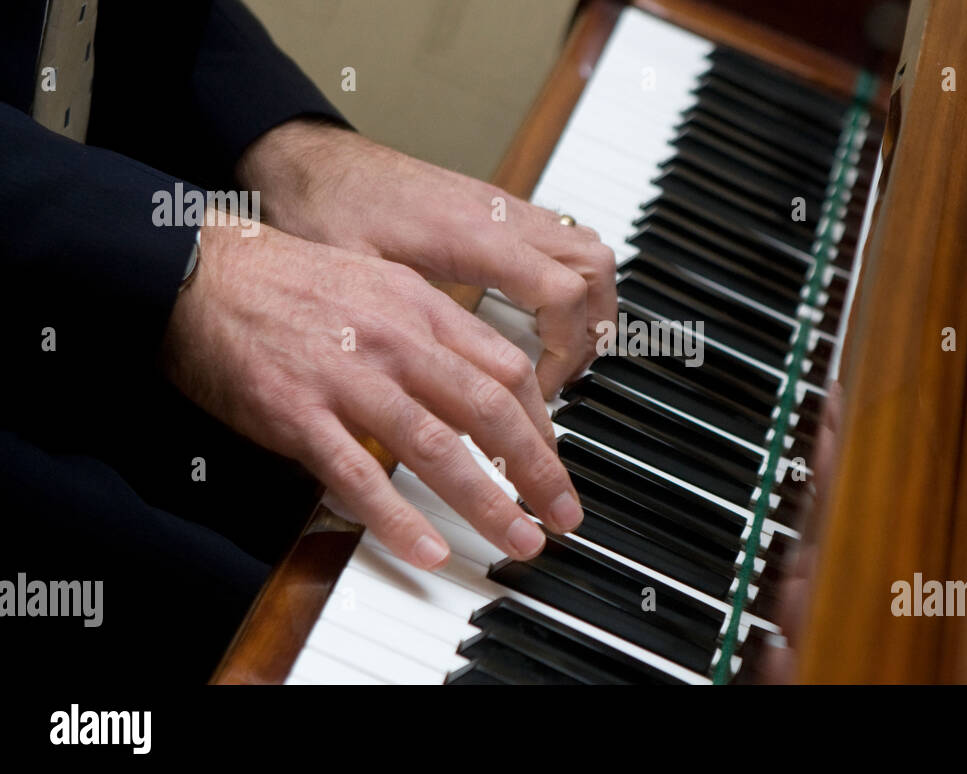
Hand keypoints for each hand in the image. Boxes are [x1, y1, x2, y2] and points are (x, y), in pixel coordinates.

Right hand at [162, 220, 583, 569]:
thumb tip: (473, 384)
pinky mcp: (298, 413)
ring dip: (487, 501)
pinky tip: (430, 549)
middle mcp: (395, 340)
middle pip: (489, 411)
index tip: (552, 459)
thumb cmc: (287, 280)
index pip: (504, 369)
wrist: (197, 270)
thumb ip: (428, 331)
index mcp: (420, 307)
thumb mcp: (377, 284)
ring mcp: (348, 377)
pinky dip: (398, 518)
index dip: (540, 422)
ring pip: (437, 447)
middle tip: (562, 513)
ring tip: (518, 540)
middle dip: (537, 469)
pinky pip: (358, 475)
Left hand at [237, 120, 617, 398]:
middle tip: (558, 378)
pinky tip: (537, 319)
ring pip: (590, 250)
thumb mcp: (355, 278)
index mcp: (472, 235)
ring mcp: (504, 208)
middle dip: (593, 331)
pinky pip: (564, 241)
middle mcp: (500, 215)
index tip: (536, 390)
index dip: (565, 352)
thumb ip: (404, 330)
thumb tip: (429, 394)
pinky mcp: (497, 209)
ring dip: (589, 305)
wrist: (306, 159)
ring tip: (556, 356)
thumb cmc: (320, 209)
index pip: (563, 292)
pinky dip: (570, 284)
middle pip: (596, 267)